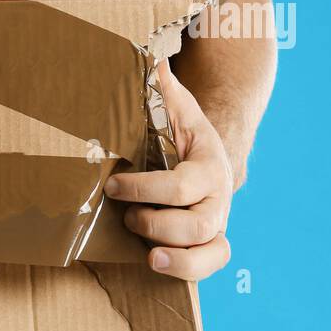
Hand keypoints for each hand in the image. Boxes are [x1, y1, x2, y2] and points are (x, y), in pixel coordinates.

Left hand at [103, 59, 233, 280]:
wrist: (209, 153)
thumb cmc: (181, 133)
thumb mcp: (174, 109)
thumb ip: (162, 90)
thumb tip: (149, 60)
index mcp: (208, 165)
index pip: (183, 185)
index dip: (145, 189)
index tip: (112, 185)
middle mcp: (218, 197)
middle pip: (197, 224)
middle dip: (156, 223)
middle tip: (128, 215)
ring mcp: (217, 222)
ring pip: (208, 248)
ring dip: (172, 252)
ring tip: (146, 250)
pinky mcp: (209, 242)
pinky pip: (211, 263)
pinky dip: (187, 270)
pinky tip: (157, 264)